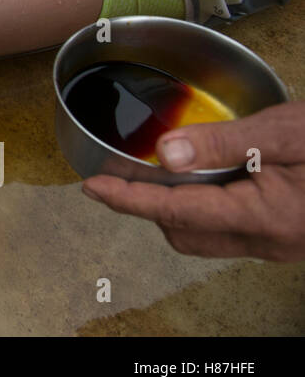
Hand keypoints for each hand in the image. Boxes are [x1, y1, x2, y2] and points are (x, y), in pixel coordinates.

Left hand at [83, 102, 304, 260]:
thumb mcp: (283, 131)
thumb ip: (222, 143)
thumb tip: (165, 154)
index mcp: (264, 218)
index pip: (176, 213)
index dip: (127, 200)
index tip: (91, 187)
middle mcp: (269, 242)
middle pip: (184, 234)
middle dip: (149, 207)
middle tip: (125, 170)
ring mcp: (279, 245)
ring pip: (205, 238)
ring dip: (178, 209)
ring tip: (165, 170)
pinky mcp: (287, 237)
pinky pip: (231, 232)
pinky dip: (207, 208)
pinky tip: (209, 175)